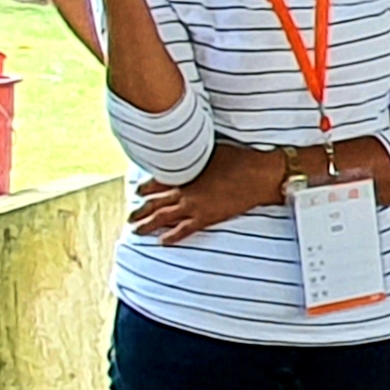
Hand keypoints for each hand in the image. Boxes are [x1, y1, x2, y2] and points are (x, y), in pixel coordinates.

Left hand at [130, 143, 287, 242]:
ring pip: (164, 217)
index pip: (157, 182)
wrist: (258, 175)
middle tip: (130, 217)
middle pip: (156, 203)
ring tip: (137, 231)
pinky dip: (173, 236)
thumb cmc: (239, 158)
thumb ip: (196, 154)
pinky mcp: (208, 217)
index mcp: (184, 173)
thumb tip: (188, 148)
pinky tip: (163, 241)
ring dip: (148, 224)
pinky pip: (185, 229)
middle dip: (141, 211)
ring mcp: (195, 206)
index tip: (138, 191)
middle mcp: (185, 191)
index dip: (145, 188)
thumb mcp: (212, 149)